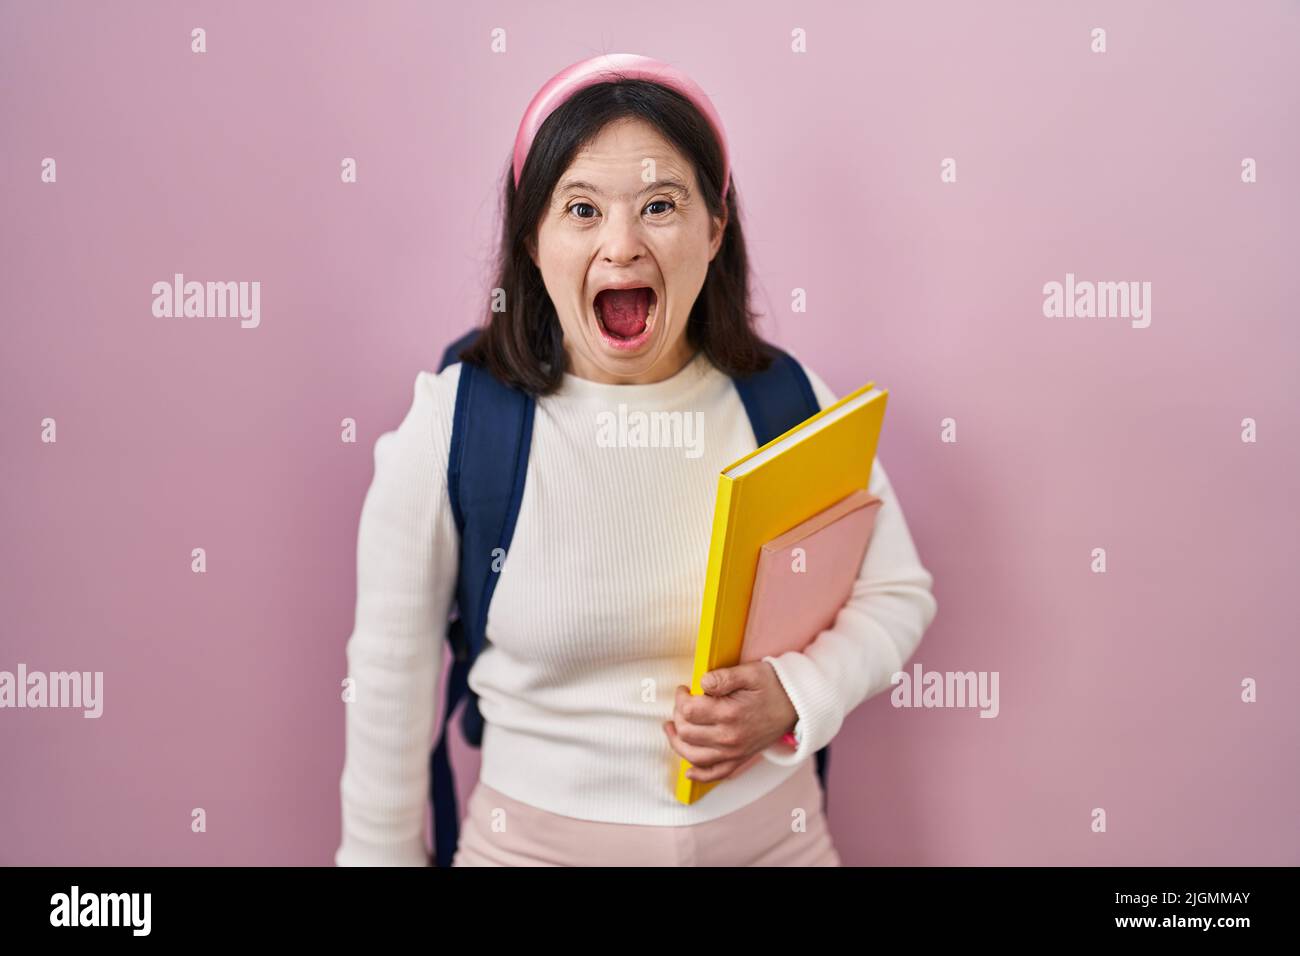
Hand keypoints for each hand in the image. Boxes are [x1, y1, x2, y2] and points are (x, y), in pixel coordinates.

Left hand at [663, 661, 798, 782]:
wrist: (797, 706)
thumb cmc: (773, 687)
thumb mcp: (750, 673)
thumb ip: (723, 677)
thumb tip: (700, 682)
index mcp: (730, 714)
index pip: (689, 710)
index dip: (681, 697)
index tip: (684, 689)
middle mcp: (729, 738)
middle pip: (686, 732)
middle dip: (677, 715)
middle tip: (683, 702)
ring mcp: (733, 752)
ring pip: (693, 755)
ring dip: (676, 742)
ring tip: (670, 728)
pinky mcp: (739, 759)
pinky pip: (714, 774)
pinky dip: (698, 774)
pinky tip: (688, 770)